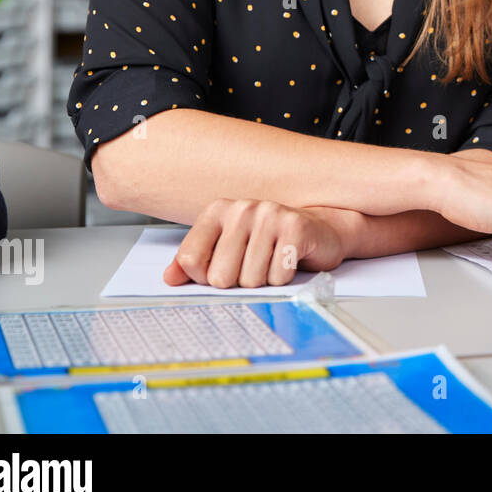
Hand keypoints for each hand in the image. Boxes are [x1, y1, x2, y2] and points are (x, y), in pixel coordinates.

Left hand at [164, 198, 347, 287]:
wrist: (322, 231)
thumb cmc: (271, 242)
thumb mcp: (229, 248)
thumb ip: (197, 262)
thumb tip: (170, 278)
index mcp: (219, 211)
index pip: (190, 260)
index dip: (205, 277)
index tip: (225, 267)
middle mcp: (242, 208)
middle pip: (220, 276)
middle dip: (239, 282)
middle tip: (255, 265)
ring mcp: (270, 215)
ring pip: (250, 279)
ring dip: (264, 280)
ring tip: (274, 261)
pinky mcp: (296, 229)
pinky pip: (278, 276)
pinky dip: (285, 277)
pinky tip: (290, 260)